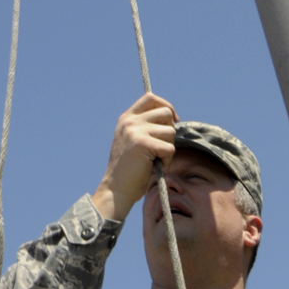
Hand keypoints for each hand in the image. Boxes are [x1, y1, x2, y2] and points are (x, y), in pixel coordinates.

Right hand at [91, 94, 177, 222]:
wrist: (116, 190)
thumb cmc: (129, 170)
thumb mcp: (132, 141)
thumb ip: (145, 127)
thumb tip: (171, 117)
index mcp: (126, 118)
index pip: (150, 98)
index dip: (166, 106)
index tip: (173, 120)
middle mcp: (130, 121)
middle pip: (166, 112)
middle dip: (170, 130)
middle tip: (162, 148)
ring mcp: (135, 131)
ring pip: (170, 131)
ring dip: (169, 148)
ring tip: (156, 160)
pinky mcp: (143, 143)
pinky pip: (169, 148)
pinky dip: (167, 161)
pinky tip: (155, 167)